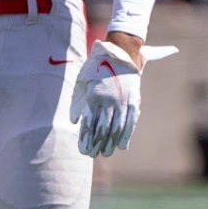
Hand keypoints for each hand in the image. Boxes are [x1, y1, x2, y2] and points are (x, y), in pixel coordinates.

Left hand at [69, 41, 175, 157]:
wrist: (120, 53)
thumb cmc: (96, 67)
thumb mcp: (82, 81)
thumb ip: (77, 102)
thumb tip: (74, 122)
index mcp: (94, 97)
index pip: (89, 124)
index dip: (86, 140)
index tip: (83, 150)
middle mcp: (109, 102)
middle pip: (103, 130)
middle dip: (97, 145)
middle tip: (92, 154)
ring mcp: (122, 102)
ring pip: (117, 129)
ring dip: (110, 143)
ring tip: (105, 152)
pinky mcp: (133, 101)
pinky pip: (130, 122)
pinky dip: (126, 135)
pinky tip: (121, 145)